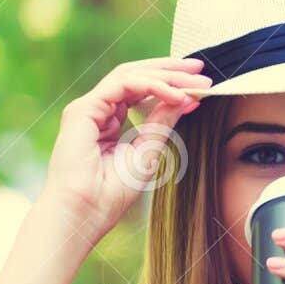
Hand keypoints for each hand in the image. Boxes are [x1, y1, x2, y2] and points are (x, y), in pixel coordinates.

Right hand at [32, 57, 213, 250]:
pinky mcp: (83, 109)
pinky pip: (123, 84)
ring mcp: (88, 108)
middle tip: (201, 69)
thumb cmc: (109, 196)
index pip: (140, 92)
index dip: (171, 87)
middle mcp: (97, 111)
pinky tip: (176, 94)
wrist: (83, 214)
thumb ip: (161, 125)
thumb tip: (183, 99)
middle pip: (135, 78)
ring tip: (194, 81)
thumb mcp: (146, 154)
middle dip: (170, 71)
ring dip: (165, 75)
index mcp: (108, 122)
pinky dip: (152, 85)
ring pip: (130, 75)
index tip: (200, 89)